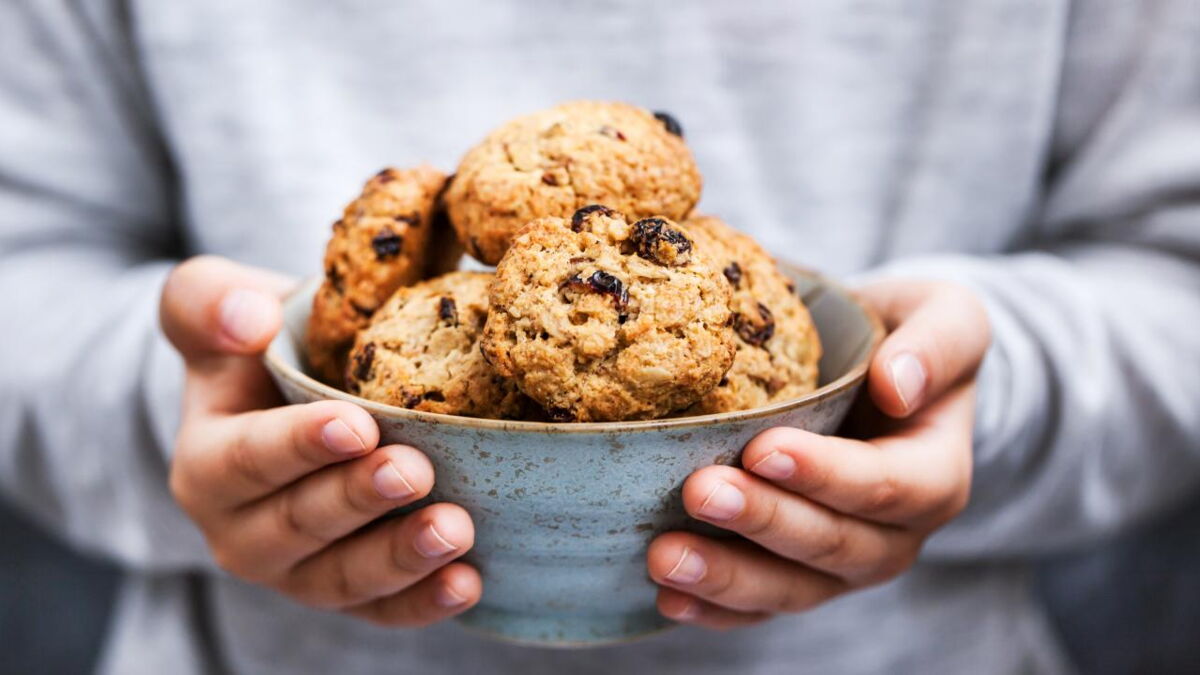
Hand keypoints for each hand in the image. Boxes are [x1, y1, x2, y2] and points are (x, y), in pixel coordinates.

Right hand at [163, 256, 479, 625]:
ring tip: (454, 529)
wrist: (288, 392)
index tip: (358, 424)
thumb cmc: (260, 343)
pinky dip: (423, 601)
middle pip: (300, 524)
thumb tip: (249, 319)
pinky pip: (381, 609)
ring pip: (343, 577)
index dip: (301, 444)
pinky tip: (466, 583)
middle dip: (359, 500)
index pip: (247, 460)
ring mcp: (297, 570)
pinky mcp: (349, 593)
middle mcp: (242, 530)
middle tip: (416, 471)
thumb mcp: (216, 303)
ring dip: (399, 557)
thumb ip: (210, 300)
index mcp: (207, 463)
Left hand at [648, 280, 988, 628]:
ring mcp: (843, 566)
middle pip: (834, 545)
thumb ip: (939, 342)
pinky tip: (668, 597)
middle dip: (763, 521)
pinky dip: (714, 609)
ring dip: (728, 578)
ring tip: (665, 556)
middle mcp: (895, 534)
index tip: (763, 448)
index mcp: (936, 474)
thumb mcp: (947, 316)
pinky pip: (760, 607)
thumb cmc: (906, 337)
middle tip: (700, 491)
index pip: (888, 486)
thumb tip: (898, 384)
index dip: (827, 474)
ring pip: (792, 589)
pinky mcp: (797, 577)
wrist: (878, 374)